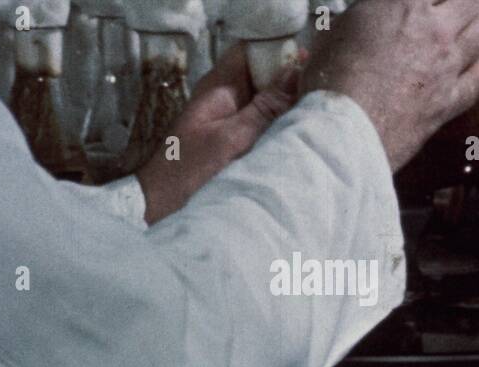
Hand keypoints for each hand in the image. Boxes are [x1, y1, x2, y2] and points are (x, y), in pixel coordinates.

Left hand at [136, 44, 302, 223]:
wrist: (163, 205)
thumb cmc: (189, 171)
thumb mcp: (233, 138)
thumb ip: (265, 108)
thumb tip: (296, 73)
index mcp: (219, 87)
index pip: (251, 50)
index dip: (278, 51)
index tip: (308, 63)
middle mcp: (225, 96)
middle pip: (263, 73)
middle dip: (289, 80)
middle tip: (316, 92)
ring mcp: (230, 117)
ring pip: (266, 98)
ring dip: (285, 105)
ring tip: (311, 112)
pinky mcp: (235, 138)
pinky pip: (263, 122)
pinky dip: (278, 124)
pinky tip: (295, 132)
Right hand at [301, 0, 478, 170]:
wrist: (344, 131)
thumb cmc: (329, 82)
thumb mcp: (333, 33)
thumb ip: (361, 18)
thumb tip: (367, 20)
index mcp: (401, 3)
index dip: (418, 1)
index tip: (412, 6)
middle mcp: (433, 28)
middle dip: (456, 2)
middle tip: (440, 10)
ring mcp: (447, 65)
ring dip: (474, 27)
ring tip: (460, 33)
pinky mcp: (450, 100)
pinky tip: (473, 65)